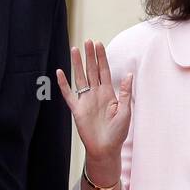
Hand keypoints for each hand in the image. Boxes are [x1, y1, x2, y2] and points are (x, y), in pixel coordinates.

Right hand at [56, 39, 132, 162]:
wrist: (105, 149)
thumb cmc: (117, 133)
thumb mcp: (125, 111)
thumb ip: (124, 92)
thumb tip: (128, 74)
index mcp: (108, 93)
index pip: (104, 71)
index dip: (101, 58)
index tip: (99, 44)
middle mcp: (96, 94)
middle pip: (91, 70)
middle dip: (90, 56)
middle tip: (88, 41)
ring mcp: (85, 100)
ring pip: (80, 78)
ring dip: (77, 64)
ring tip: (75, 49)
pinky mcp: (76, 109)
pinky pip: (68, 94)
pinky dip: (64, 83)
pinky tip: (60, 72)